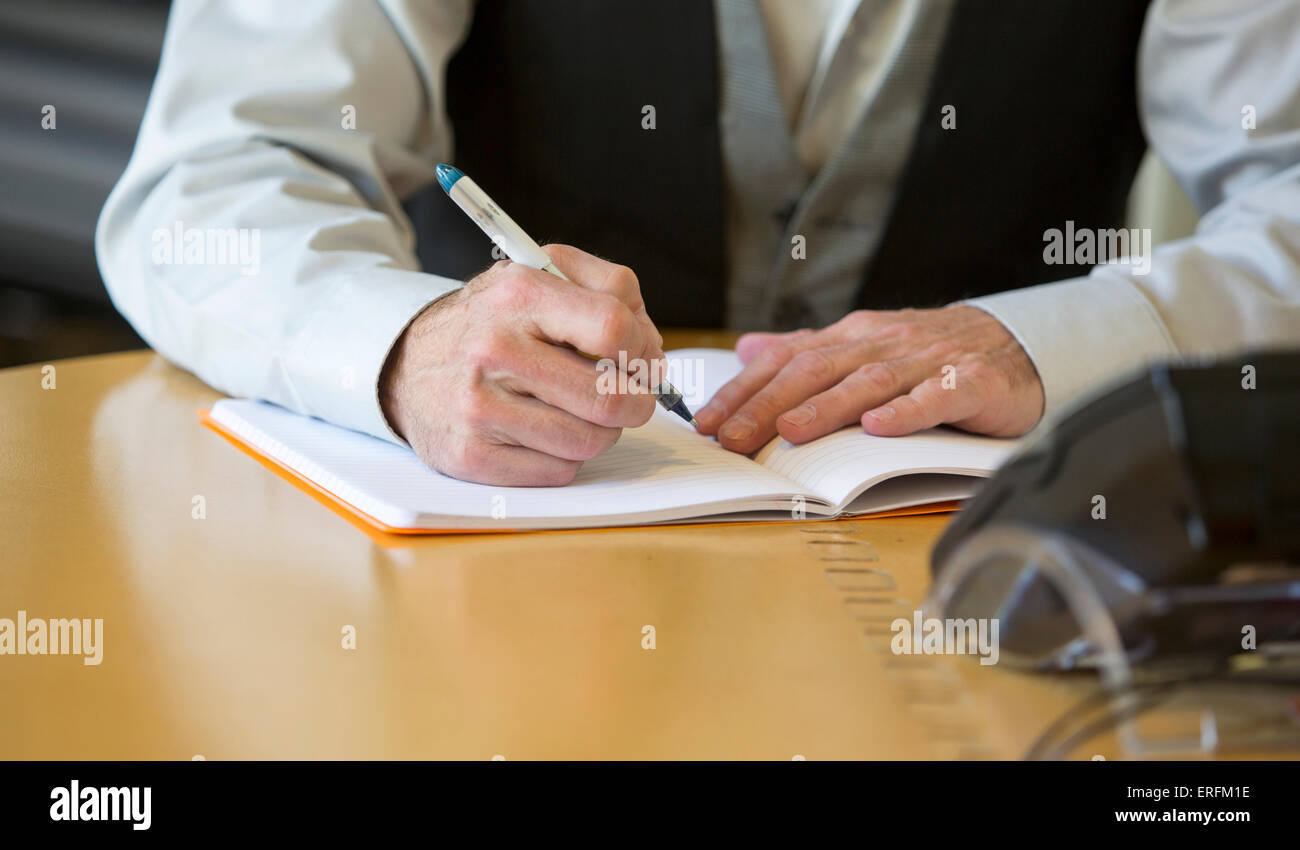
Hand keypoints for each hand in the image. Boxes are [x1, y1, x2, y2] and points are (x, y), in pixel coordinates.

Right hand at [381, 245, 661, 484]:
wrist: (408, 365)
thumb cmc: (493, 324)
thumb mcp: (542, 277)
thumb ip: (610, 290)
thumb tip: (651, 350)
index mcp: (518, 294)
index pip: (613, 327)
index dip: (642, 350)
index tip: (640, 361)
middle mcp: (493, 348)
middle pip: (608, 397)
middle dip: (633, 403)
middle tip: (627, 398)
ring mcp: (477, 406)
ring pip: (589, 440)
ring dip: (601, 433)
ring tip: (581, 413)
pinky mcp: (470, 455)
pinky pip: (558, 471)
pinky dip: (565, 457)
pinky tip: (545, 433)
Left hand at [694, 305, 1043, 453]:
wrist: (1015, 344)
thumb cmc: (929, 356)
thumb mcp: (862, 347)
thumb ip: (806, 351)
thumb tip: (746, 350)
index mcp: (852, 338)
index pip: (787, 361)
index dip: (745, 390)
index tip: (708, 422)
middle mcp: (882, 344)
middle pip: (817, 372)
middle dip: (769, 405)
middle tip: (733, 437)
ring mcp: (927, 362)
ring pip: (869, 383)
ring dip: (827, 407)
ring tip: (791, 430)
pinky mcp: (970, 384)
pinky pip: (935, 397)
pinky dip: (907, 411)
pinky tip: (880, 428)